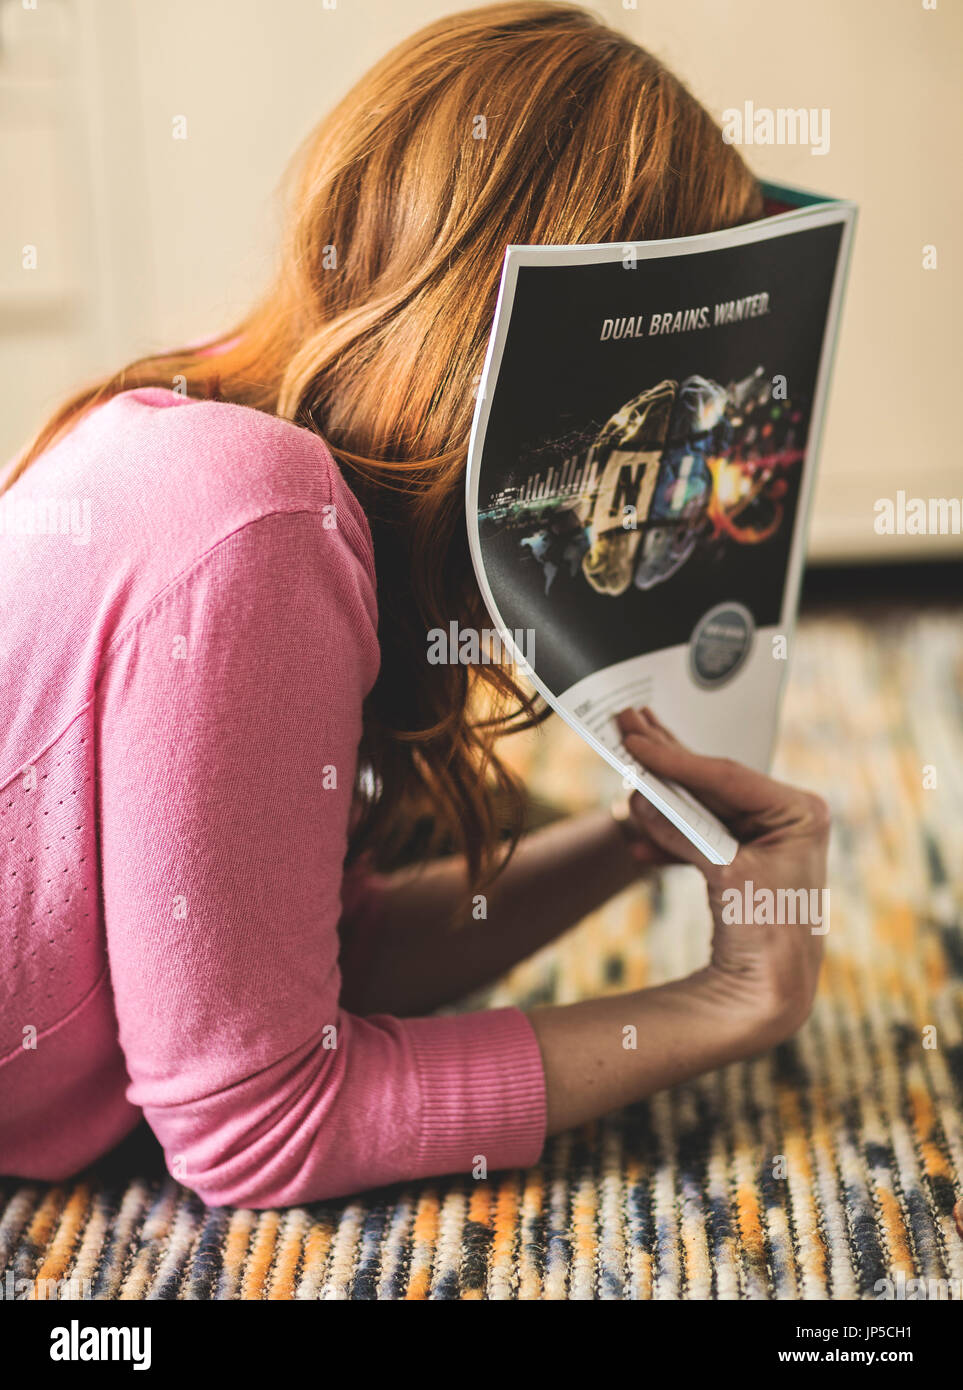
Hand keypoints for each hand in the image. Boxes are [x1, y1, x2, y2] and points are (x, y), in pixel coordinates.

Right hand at [616, 706, 829, 1043]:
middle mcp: (787, 817)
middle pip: (712, 782)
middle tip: (628, 723)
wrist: (770, 994)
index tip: (637, 740)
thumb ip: (681, 829)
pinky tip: (639, 837)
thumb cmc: (767, 933)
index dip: (676, 759)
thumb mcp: (723, 873)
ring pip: (700, 805)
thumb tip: (638, 797)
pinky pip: (698, 833)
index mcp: (800, 812)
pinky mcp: (743, 857)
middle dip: (666, 760)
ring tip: (627, 768)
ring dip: (661, 798)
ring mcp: (765, 836)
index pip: (726, 775)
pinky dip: (669, 835)